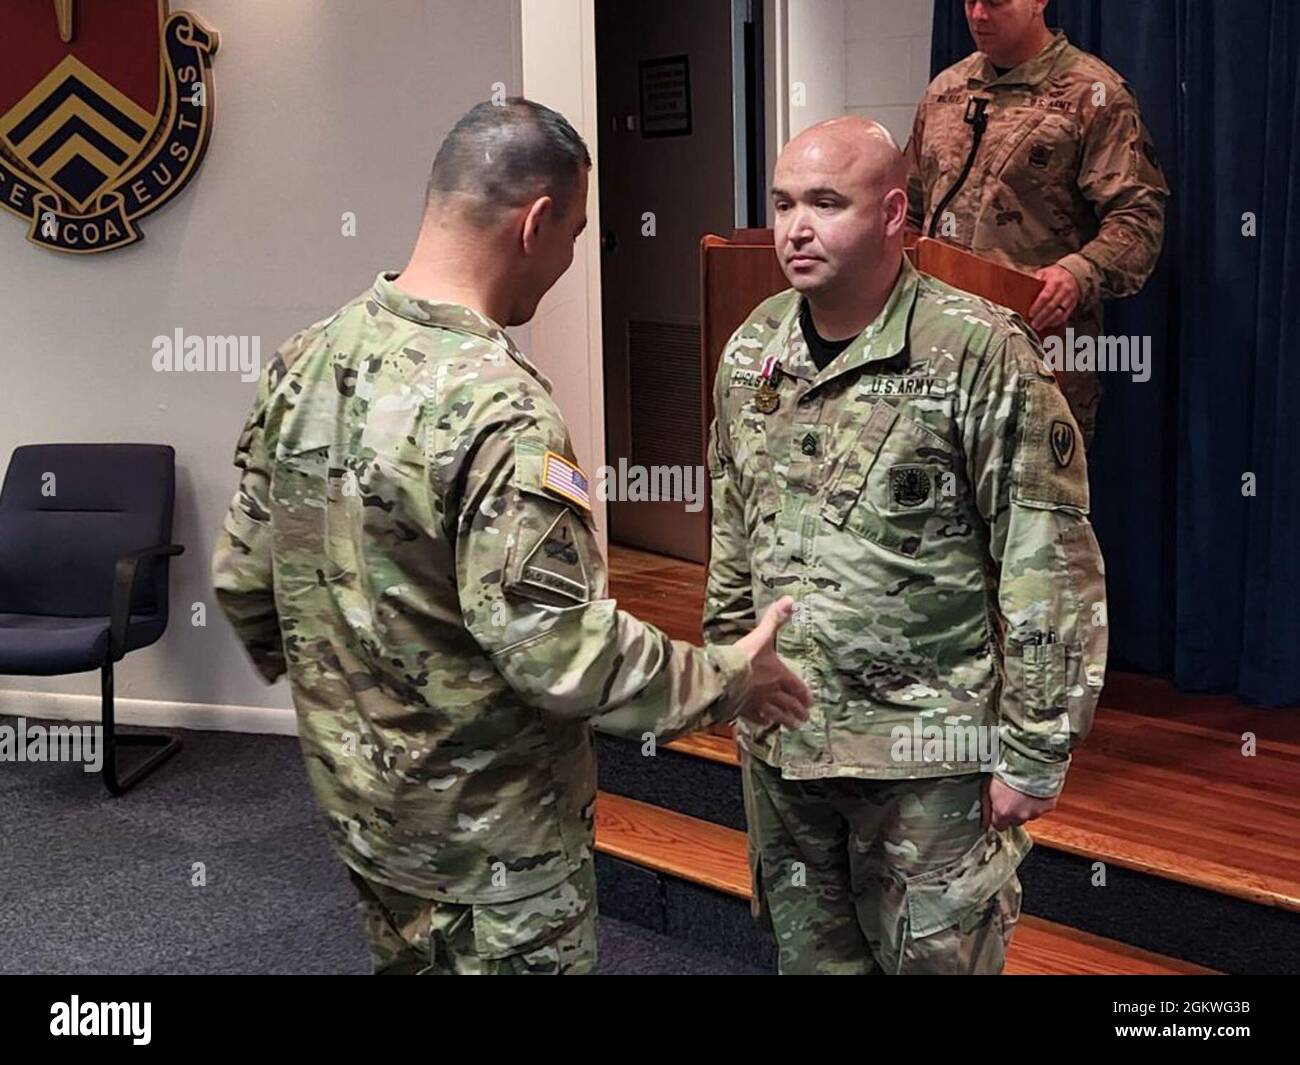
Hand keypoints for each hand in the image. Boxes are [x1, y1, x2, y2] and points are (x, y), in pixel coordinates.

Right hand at [734, 597, 812, 729]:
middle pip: (789, 704)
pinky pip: (757, 717)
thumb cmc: (744, 657)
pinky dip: (763, 721)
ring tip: (795, 726)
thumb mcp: (761, 635)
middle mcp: (772, 692)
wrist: (723, 677)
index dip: (804, 694)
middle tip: (805, 718)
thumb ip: (775, 619)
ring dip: (787, 720)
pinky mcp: (744, 710)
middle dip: (798, 711)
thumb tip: (790, 600)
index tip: (812, 702)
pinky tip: (766, 723)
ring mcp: (758, 703)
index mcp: (779, 675)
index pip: (796, 687)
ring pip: (777, 714)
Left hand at [982, 775, 1057, 829]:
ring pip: (1030, 814)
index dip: (999, 818)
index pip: (999, 826)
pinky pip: (1042, 807)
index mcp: (1003, 812)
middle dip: (1014, 812)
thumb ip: (987, 805)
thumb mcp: (987, 787)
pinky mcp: (1049, 806)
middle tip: (1012, 796)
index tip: (998, 810)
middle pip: (1015, 821)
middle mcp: (1020, 816)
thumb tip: (983, 822)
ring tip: (1024, 790)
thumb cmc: (1007, 770)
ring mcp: (1035, 812)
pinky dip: (1039, 801)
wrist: (1030, 761)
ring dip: (1027, 806)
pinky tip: (1035, 789)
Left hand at [1029, 264, 1080, 332]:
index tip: (1031, 313)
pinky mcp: (1072, 305)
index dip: (1037, 306)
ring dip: (1047, 322)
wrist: (1073, 274)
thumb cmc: (1055, 275)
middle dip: (1041, 317)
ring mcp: (1069, 298)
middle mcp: (1064, 290)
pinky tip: (1048, 324)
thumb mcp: (1044, 273)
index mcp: (1055, 282)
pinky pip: (1065, 316)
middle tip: (1033, 324)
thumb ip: (1034, 280)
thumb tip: (1022, 288)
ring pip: (1059, 313)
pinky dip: (1056, 322)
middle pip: (1051, 307)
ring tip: (1039, 326)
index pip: (1045, 296)